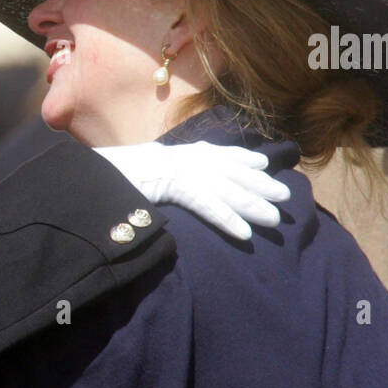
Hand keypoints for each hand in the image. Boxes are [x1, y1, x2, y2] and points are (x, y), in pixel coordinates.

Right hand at [94, 141, 289, 240]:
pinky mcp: (177, 188)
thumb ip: (168, 168)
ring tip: (274, 220)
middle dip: (260, 185)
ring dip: (252, 206)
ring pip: (227, 191)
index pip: (219, 154)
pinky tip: (245, 234)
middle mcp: (188, 159)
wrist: (101, 171)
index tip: (263, 166)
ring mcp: (184, 172)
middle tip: (286, 196)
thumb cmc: (122, 171)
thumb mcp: (149, 164)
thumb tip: (175, 172)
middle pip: (232, 173)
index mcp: (182, 152)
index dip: (243, 160)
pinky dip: (227, 220)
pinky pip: (207, 207)